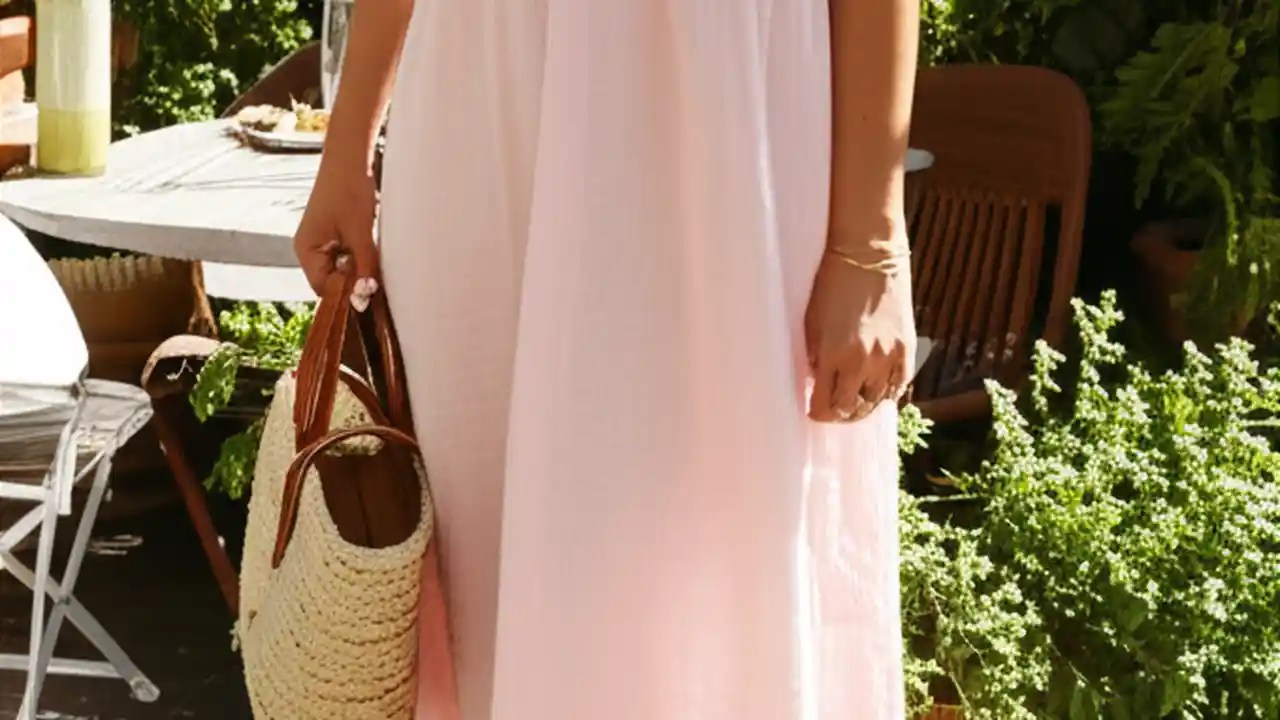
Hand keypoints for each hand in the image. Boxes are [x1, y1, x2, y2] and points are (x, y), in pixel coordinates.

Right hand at [293, 159, 379, 299]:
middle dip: (353, 282)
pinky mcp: (335, 232)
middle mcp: (309, 248)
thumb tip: (365, 295)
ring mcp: (322, 240)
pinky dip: (360, 256)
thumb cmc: (349, 190)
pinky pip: (347, 255)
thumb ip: (363, 266)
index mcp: (306, 250)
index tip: (368, 296)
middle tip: (375, 279)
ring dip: (359, 268)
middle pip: (331, 280)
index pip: (323, 288)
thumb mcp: (360, 233)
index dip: (345, 295)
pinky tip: (371, 249)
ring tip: (373, 259)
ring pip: (342, 268)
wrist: (351, 158)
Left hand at [804, 247, 915, 422]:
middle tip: (831, 410)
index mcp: (834, 355)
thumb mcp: (812, 323)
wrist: (869, 255)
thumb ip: (816, 357)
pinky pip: (897, 387)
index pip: (825, 405)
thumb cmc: (832, 284)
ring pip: (875, 403)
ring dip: (861, 408)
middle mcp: (863, 362)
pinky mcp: (906, 349)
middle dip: (838, 414)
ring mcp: (888, 357)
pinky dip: (885, 394)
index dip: (817, 413)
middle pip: (851, 410)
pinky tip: (874, 392)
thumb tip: (819, 382)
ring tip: (852, 404)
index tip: (813, 410)